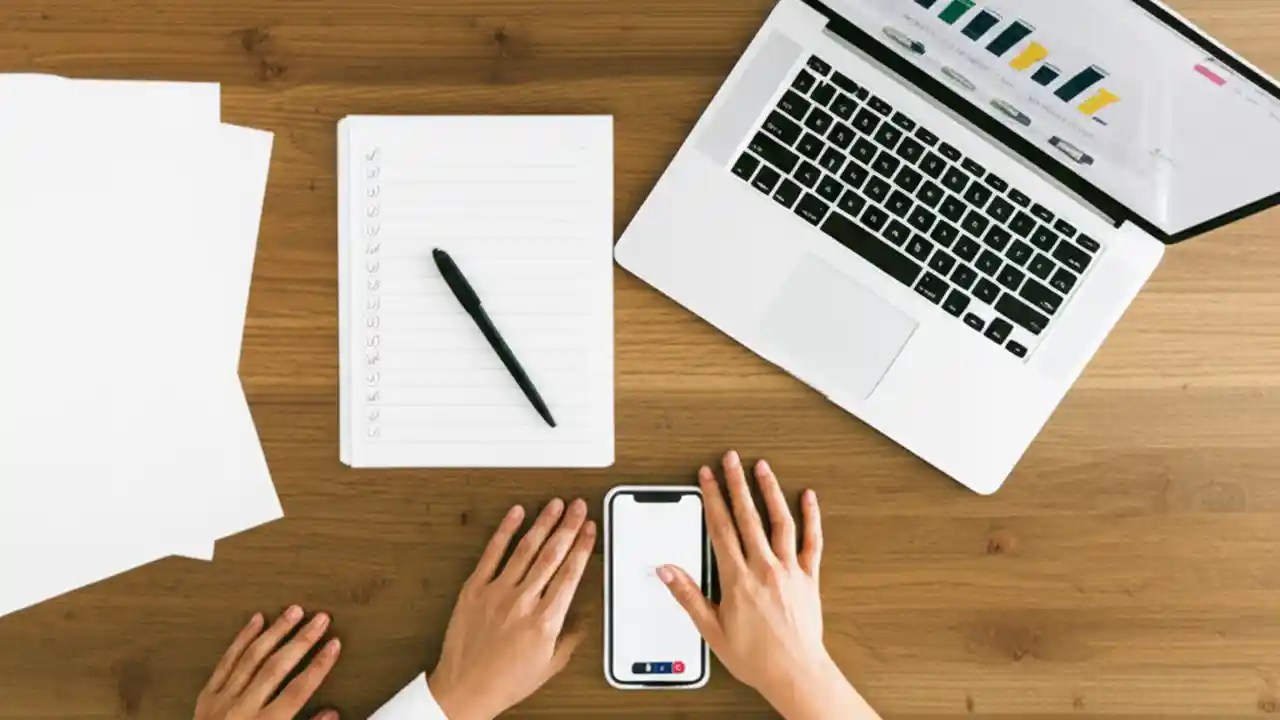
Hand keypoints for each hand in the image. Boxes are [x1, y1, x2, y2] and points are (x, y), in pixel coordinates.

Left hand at [194, 606, 341, 719]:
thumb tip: (332, 713)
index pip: (298, 690)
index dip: (319, 666)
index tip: (334, 645)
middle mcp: (242, 710)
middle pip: (277, 667)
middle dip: (302, 640)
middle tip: (320, 619)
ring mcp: (222, 701)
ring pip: (252, 658)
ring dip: (276, 631)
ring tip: (294, 611)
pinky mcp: (206, 697)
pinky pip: (226, 662)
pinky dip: (241, 639)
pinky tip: (256, 620)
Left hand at [429, 498, 596, 719]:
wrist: (466, 689)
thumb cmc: (504, 682)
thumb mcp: (549, 665)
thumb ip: (569, 639)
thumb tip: (581, 620)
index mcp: (545, 620)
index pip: (570, 573)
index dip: (582, 546)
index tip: (589, 529)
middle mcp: (523, 602)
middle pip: (552, 555)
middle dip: (568, 526)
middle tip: (578, 507)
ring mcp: (497, 592)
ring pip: (526, 549)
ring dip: (543, 523)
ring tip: (555, 505)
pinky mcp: (474, 589)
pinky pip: (491, 554)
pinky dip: (504, 531)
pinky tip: (515, 514)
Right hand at [659, 451, 877, 719]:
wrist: (795, 672)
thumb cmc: (755, 656)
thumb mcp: (711, 630)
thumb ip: (688, 596)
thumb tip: (667, 571)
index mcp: (738, 579)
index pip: (721, 528)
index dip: (711, 499)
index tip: (706, 477)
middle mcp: (765, 568)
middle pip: (747, 516)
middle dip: (736, 484)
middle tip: (730, 459)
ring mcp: (790, 570)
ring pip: (780, 521)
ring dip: (769, 491)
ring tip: (762, 467)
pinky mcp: (810, 577)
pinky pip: (813, 541)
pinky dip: (811, 517)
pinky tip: (808, 497)